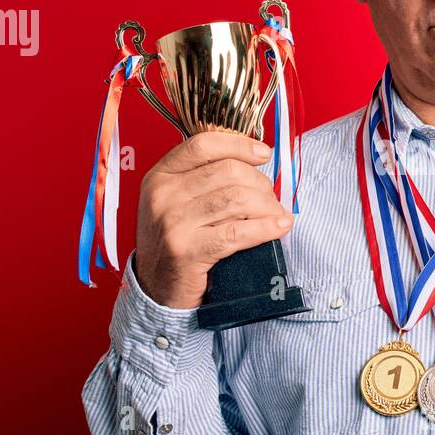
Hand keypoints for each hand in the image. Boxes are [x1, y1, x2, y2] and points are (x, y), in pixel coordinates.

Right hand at [134, 132, 293, 308]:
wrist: (155, 289)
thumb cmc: (175, 242)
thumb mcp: (177, 202)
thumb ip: (204, 179)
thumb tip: (255, 162)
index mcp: (160, 176)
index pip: (203, 144)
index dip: (239, 145)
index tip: (264, 154)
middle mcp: (163, 195)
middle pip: (227, 171)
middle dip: (260, 184)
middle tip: (272, 200)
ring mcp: (173, 223)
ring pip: (236, 199)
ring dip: (267, 206)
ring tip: (276, 215)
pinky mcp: (187, 251)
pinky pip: (237, 232)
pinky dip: (265, 228)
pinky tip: (279, 227)